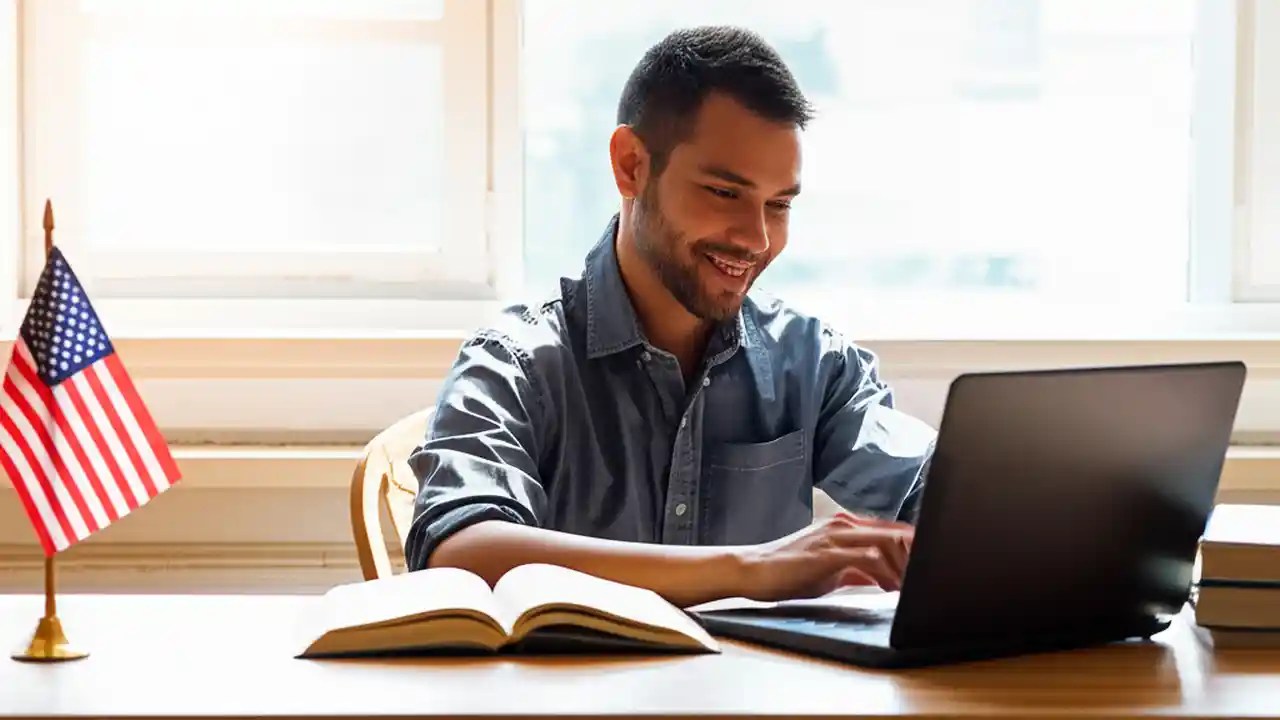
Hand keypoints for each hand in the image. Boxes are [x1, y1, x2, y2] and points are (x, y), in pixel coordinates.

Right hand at [735, 512, 913, 600]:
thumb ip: (858, 570)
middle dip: (914, 559)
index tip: (926, 572)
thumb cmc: (789, 570)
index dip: (914, 551)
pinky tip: (890, 586)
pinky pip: (862, 557)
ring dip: (902, 568)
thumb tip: (883, 578)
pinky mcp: (825, 554)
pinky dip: (882, 571)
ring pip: (884, 544)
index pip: (893, 532)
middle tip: (925, 582)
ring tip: (910, 588)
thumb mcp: (831, 571)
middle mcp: (843, 526)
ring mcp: (834, 538)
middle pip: (895, 535)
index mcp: (846, 527)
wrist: (754, 570)